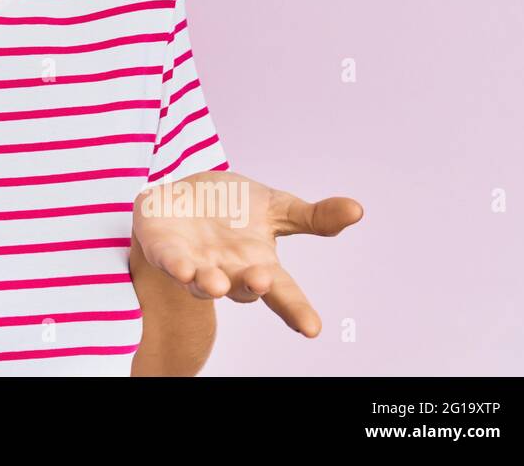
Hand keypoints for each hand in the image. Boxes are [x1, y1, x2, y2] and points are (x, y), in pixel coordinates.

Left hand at [131, 171, 362, 336]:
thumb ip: (313, 217)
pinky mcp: (165, 251)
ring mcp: (196, 264)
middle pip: (242, 289)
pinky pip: (170, 262)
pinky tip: (181, 268)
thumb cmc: (235, 208)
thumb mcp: (277, 207)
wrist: (185, 195)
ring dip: (208, 284)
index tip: (312, 328)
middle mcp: (228, 271)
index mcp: (259, 263)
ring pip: (202, 283)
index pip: (284, 292)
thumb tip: (357, 209)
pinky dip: (175, 266)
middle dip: (251, 286)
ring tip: (214, 283)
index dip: (297, 310)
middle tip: (262, 280)